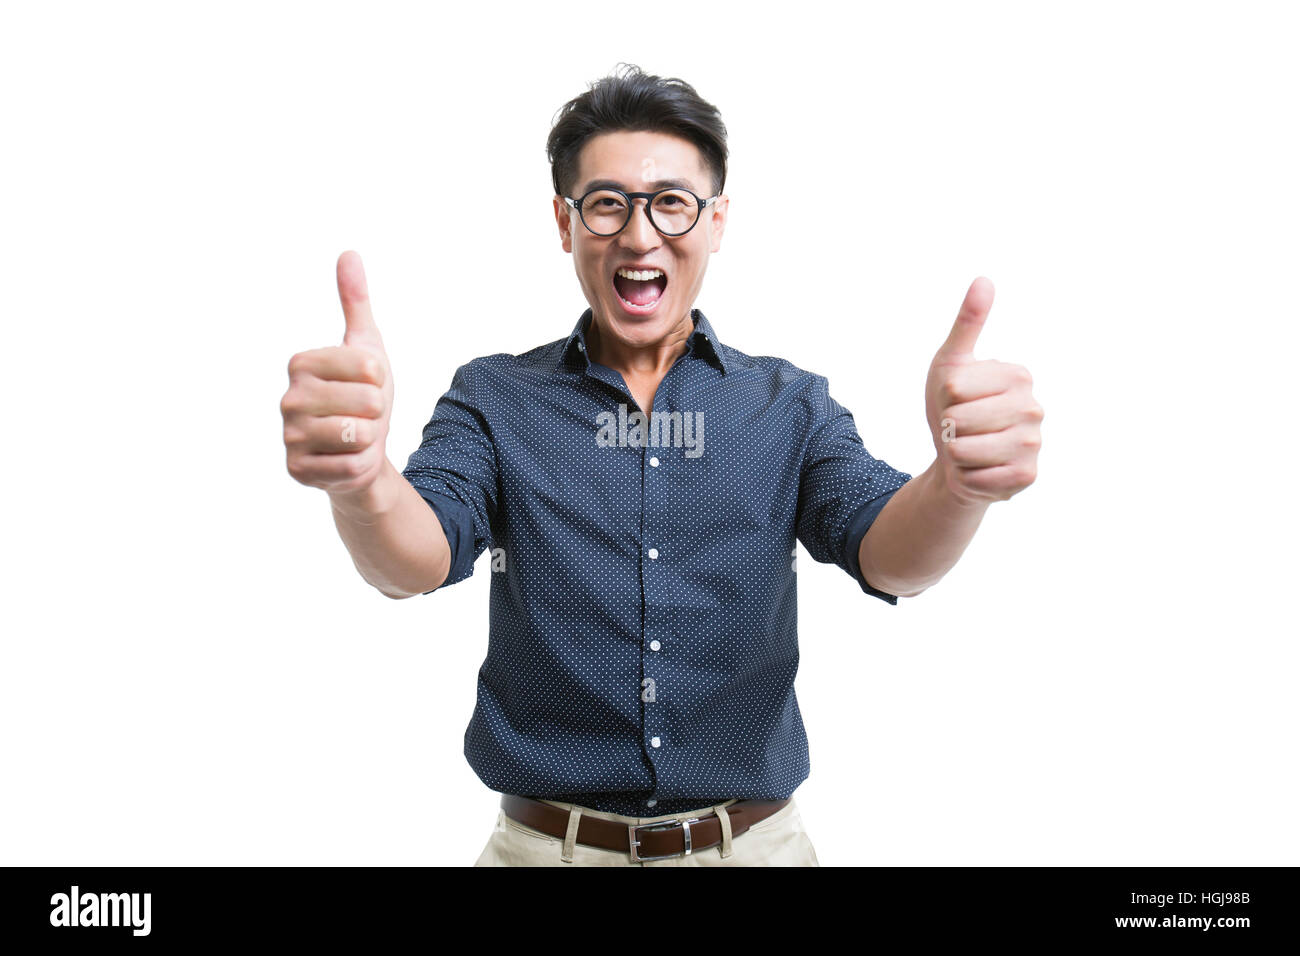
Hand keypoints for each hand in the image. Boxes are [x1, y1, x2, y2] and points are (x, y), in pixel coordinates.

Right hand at [281, 251, 395, 494]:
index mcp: (301, 362)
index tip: (366, 384)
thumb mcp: (367, 347)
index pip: (370, 366)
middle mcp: (288, 397)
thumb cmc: (363, 395)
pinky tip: (346, 460)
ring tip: (355, 437)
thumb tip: (348, 253)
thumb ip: (356, 302)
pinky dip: (360, 466)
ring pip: (361, 435)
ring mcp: (289, 436)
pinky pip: (352, 467)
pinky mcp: (297, 470)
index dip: (381, 380)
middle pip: (369, 402)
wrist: (360, 451)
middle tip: (362, 416)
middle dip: (378, 413)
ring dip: (371, 440)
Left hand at [924, 277, 1043, 505]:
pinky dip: (967, 477)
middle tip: (961, 428)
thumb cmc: (953, 407)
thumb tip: (984, 280)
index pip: (954, 388)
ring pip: (964, 449)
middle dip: (948, 427)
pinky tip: (979, 470)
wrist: (957, 458)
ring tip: (969, 447)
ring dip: (955, 453)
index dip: (943, 398)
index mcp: (1018, 375)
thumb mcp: (951, 365)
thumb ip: (967, 324)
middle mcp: (1034, 407)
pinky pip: (977, 477)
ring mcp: (1034, 443)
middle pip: (958, 419)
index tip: (957, 401)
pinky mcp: (1027, 475)